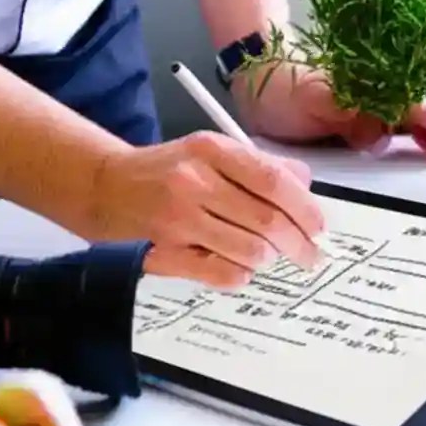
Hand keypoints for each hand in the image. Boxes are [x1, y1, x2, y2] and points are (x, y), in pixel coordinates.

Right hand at [89, 132, 324, 286]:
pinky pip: (222, 274)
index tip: (320, 228)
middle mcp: (195, 181)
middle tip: (310, 255)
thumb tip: (305, 184)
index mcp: (212, 150)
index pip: (273, 181)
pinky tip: (237, 265)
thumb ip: (258, 165)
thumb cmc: (166, 170)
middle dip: (299, 244)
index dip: (306, 209)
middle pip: (267, 221)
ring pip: (250, 251)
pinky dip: (240, 275)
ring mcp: (178, 218)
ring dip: (267, 259)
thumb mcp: (210, 151)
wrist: (105, 186)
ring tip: (266, 255)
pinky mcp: (165, 251)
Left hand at [232, 63, 425, 162]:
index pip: (411, 108)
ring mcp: (367, 116)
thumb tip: (379, 136)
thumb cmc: (283, 87)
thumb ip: (346, 115)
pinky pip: (393, 136)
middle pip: (419, 118)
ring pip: (410, 127)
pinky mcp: (356, 129)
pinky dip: (416, 142)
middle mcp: (374, 102)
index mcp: (368, 91)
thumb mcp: (311, 100)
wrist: (255, 82)